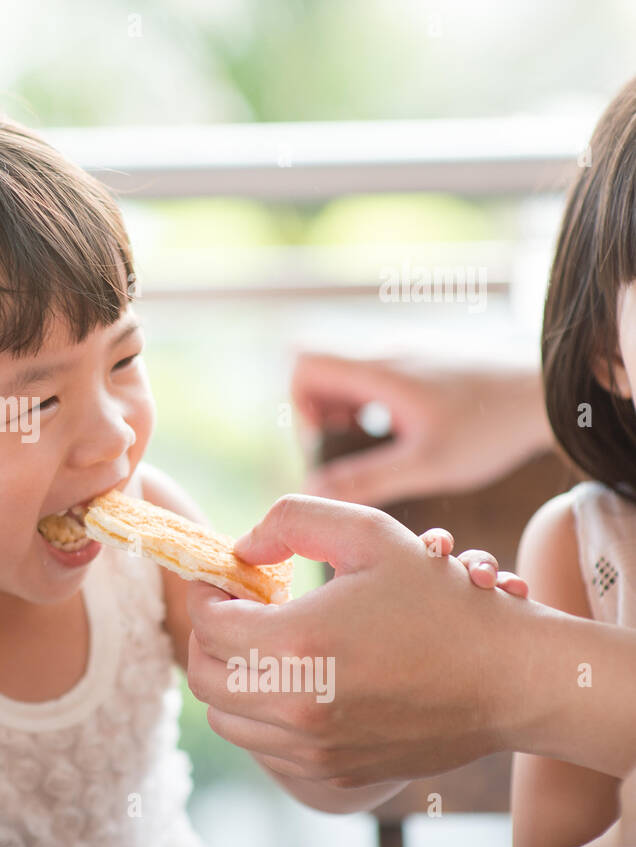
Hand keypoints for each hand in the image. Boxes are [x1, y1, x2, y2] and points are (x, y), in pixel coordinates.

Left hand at [186, 494, 531, 785]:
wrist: (511, 679)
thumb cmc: (443, 599)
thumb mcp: (369, 533)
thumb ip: (291, 521)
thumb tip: (243, 550)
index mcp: (297, 644)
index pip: (207, 623)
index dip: (209, 592)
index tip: (226, 578)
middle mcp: (297, 707)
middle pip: (204, 675)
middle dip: (210, 636)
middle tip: (239, 610)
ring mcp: (314, 747)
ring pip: (227, 718)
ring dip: (232, 676)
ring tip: (266, 643)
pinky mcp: (333, 770)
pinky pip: (264, 746)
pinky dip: (262, 714)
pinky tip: (296, 678)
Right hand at [293, 352, 550, 504]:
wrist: (548, 393)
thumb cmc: (491, 427)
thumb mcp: (427, 464)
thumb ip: (367, 479)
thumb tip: (313, 491)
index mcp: (379, 373)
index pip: (304, 366)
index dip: (299, 405)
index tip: (324, 440)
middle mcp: (386, 355)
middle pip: (319, 370)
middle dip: (319, 412)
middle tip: (344, 446)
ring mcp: (404, 356)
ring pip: (346, 374)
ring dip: (343, 409)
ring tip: (371, 442)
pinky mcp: (421, 364)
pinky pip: (373, 377)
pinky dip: (369, 404)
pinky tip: (398, 432)